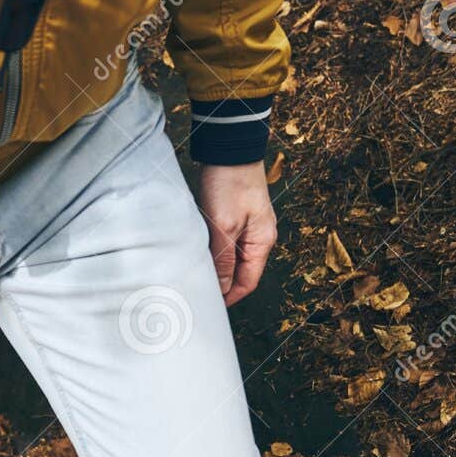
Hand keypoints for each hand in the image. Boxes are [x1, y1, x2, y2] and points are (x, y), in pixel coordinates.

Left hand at [196, 163, 277, 304]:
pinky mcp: (235, 217)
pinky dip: (212, 253)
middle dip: (221, 286)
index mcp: (262, 242)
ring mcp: (247, 227)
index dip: (229, 298)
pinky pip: (225, 244)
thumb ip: (223, 260)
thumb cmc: (230, 184)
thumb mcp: (224, 226)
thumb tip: (222, 290)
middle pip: (240, 273)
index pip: (248, 282)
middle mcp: (258, 237)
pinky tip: (196, 255)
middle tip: (196, 296)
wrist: (230, 148)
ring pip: (230, 259)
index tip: (208, 308)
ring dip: (215, 269)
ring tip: (193, 278)